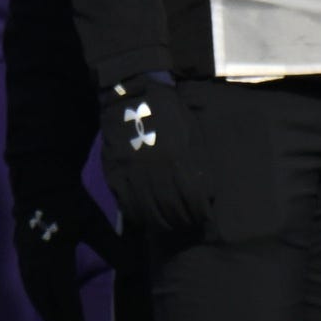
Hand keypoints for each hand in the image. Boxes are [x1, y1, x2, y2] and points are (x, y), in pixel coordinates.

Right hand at [11, 162, 120, 320]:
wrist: (41, 179)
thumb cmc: (71, 201)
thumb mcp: (96, 223)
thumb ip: (113, 248)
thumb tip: (132, 270)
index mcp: (54, 257)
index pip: (63, 294)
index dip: (71, 316)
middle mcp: (36, 261)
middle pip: (45, 300)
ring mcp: (26, 257)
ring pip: (34, 293)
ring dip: (45, 312)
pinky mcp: (22, 251)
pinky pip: (28, 282)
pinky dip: (37, 298)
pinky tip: (44, 303)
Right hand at [102, 73, 209, 238]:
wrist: (133, 95)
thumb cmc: (169, 114)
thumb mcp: (192, 134)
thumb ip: (198, 164)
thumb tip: (205, 194)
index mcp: (177, 158)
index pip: (192, 199)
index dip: (199, 213)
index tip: (203, 218)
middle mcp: (155, 169)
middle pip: (171, 209)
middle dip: (182, 222)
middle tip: (187, 225)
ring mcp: (132, 172)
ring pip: (148, 212)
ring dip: (161, 223)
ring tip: (168, 225)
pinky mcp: (115, 173)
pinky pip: (126, 204)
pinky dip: (137, 216)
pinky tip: (145, 218)